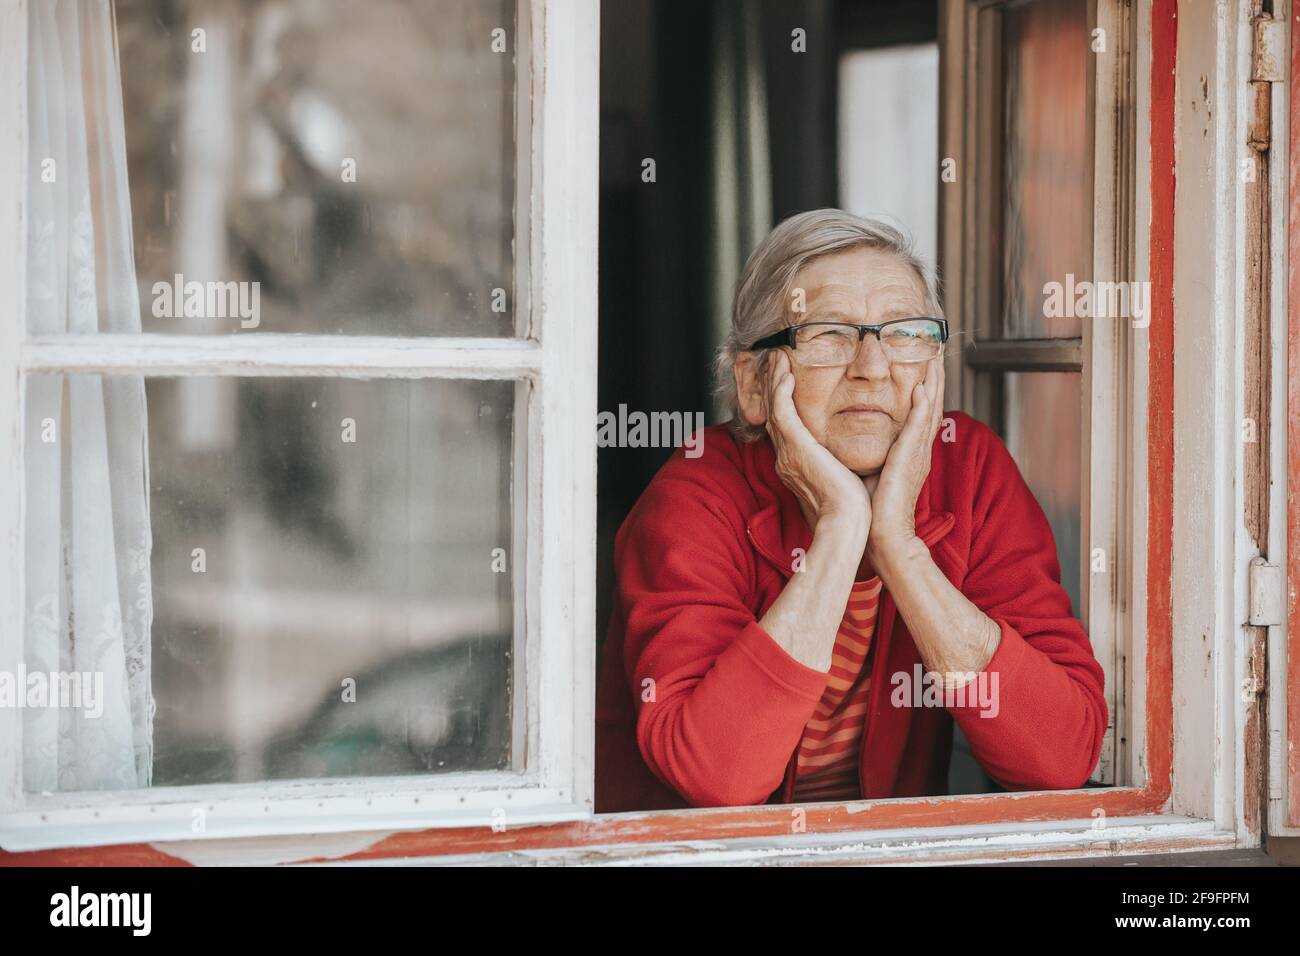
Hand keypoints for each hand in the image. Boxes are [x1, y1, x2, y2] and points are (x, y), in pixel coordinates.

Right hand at [763, 350, 871, 536]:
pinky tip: (786, 373)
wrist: (847, 521)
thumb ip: (840, 461)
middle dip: (773, 386)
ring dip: (775, 380)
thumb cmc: (851, 506)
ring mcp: (788, 451)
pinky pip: (782, 410)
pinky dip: (781, 389)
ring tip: (778, 360)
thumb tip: (850, 453)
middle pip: (774, 413)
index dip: (783, 402)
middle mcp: (786, 456)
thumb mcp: (843, 476)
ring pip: (774, 407)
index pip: (785, 426)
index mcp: (796, 464)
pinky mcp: (795, 446)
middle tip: (776, 362)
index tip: (788, 381)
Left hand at [865, 355, 944, 560]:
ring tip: (934, 358)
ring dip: (933, 383)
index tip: (922, 364)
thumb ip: (873, 453)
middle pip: (931, 405)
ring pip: (930, 410)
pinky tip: (922, 388)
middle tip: (935, 350)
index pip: (919, 412)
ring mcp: (918, 455)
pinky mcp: (911, 461)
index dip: (924, 387)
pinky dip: (923, 407)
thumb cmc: (873, 509)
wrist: (881, 535)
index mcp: (910, 452)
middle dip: (934, 377)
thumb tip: (859, 441)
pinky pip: (920, 428)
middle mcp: (919, 450)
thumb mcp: (874, 471)